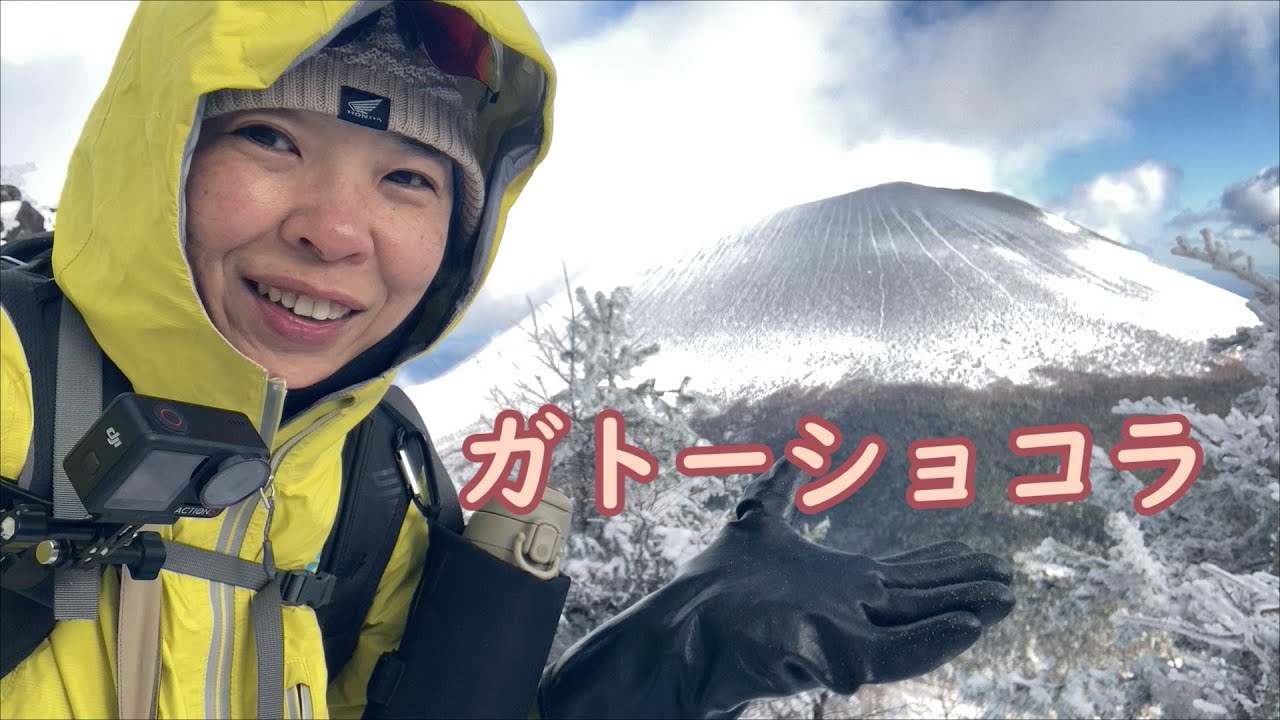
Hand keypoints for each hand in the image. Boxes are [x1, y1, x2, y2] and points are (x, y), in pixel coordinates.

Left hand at [538, 460, 1014, 718]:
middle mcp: (850, 607)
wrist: (679, 628)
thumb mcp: (756, 523)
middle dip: (968, 588)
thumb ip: (782, 489)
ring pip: (920, 623)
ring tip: (1006, 599)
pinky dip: (932, 640)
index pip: (907, 572)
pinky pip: (894, 652)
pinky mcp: (832, 654)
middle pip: (923, 596)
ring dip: (965, 611)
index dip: (946, 563)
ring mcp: (844, 631)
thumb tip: (795, 450)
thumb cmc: (714, 585)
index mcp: (841, 581)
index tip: (984, 553)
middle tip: (1013, 583)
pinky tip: (965, 623)